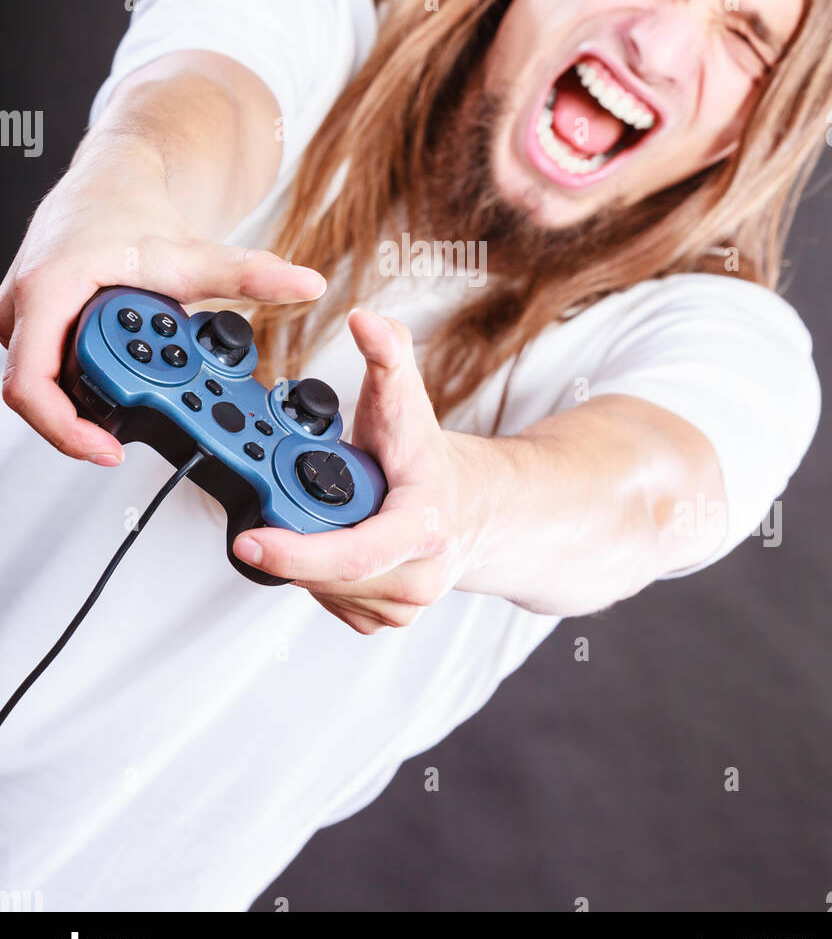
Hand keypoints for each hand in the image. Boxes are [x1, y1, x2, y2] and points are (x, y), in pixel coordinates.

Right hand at [0, 139, 325, 463]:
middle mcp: (19, 305)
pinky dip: (82, 379)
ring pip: (39, 383)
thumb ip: (250, 274)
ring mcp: (18, 317)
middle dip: (87, 416)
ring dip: (86, 397)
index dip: (64, 429)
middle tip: (136, 427)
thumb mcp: (194, 251)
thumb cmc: (133, 210)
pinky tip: (120, 378)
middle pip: (37, 393)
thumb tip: (306, 284)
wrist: (113, 180)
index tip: (107, 448)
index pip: (29, 386)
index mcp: (47, 289)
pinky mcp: (27, 323)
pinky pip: (43, 369)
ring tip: (136, 393)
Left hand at [232, 309, 487, 633]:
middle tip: (284, 501)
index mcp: (425, 526)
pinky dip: (320, 575)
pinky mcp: (390, 618)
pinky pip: (334, 605)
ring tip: (323, 514)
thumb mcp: (406, 399)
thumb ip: (387, 354)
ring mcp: (406, 603)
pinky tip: (333, 541)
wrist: (474, 506)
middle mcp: (420, 576)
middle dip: (294, 539)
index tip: (250, 539)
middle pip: (327, 574)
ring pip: (324, 591)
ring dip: (306, 557)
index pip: (353, 554)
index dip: (295, 552)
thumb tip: (364, 320)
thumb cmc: (430, 458)